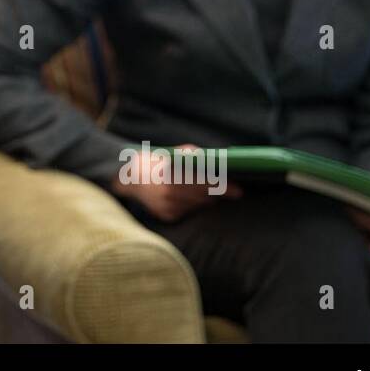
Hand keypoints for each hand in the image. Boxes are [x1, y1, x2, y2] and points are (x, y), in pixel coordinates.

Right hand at [113, 144, 241, 222]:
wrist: (131, 178)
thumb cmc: (157, 162)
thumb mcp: (173, 153)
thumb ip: (192, 155)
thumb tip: (216, 160)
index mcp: (171, 176)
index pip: (204, 183)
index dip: (224, 187)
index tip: (238, 190)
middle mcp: (169, 194)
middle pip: (204, 196)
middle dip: (218, 193)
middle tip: (233, 190)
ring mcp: (168, 208)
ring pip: (199, 205)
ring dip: (206, 199)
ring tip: (209, 191)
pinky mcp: (167, 217)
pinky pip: (189, 212)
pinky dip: (193, 205)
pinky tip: (189, 198)